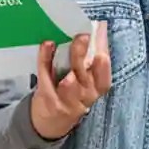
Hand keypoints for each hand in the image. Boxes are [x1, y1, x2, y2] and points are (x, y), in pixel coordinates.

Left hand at [30, 22, 111, 140]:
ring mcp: (65, 100)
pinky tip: (47, 44)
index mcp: (98, 89)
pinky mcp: (47, 98)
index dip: (103, 63)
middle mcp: (84, 96)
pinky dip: (45, 59)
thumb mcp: (89, 82)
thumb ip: (93, 60)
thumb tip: (100, 27)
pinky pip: (45, 77)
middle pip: (85, 76)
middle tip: (82, 36)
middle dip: (83, 56)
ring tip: (69, 45)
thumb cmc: (74, 94)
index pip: (104, 77)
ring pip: (68, 82)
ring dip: (68, 64)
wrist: (51, 121)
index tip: (101, 45)